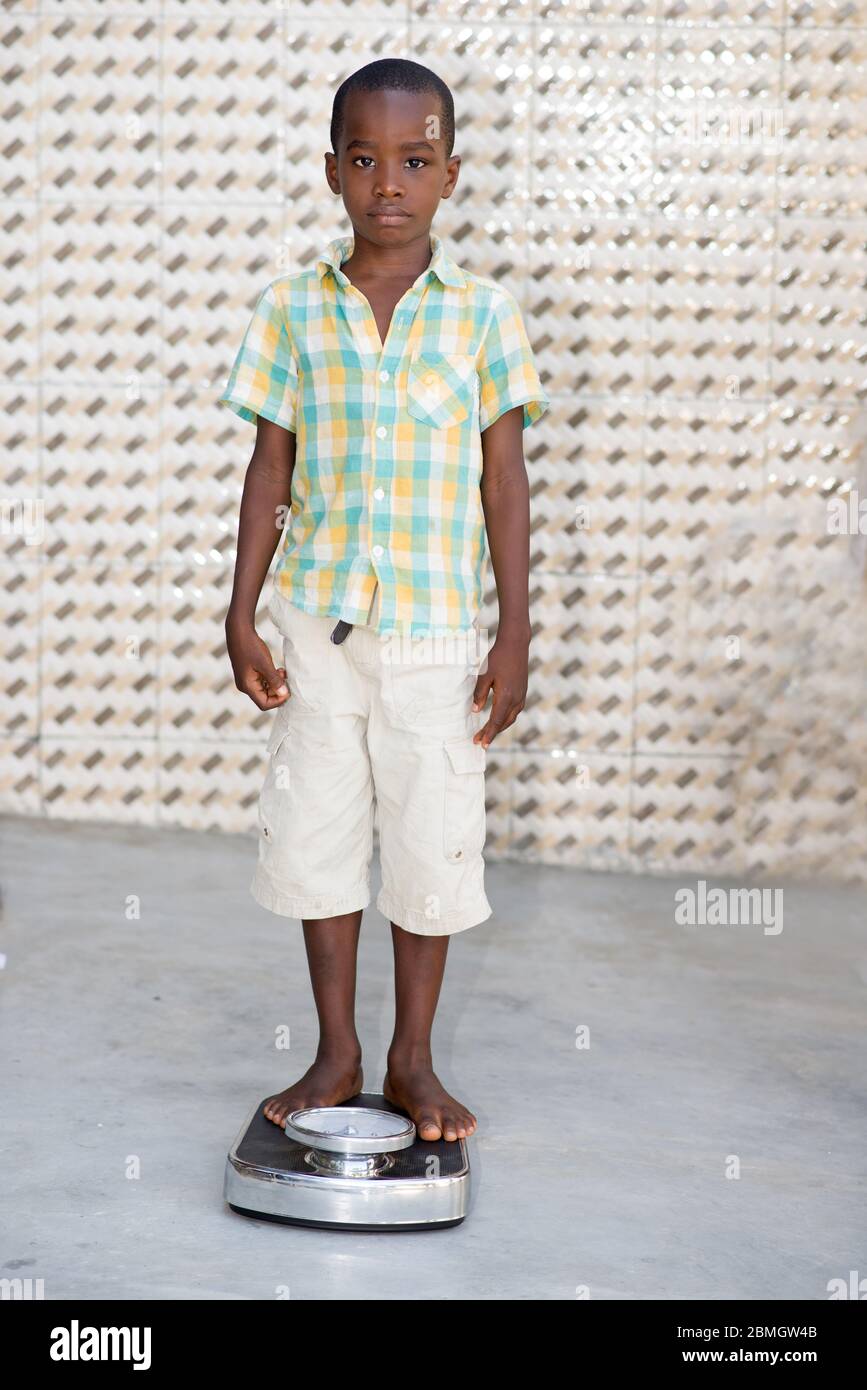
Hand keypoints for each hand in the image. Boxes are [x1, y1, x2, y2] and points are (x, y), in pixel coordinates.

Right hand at [226, 620, 289, 709]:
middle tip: (286, 679)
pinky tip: (278, 670)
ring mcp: (247, 680)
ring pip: (265, 690)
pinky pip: (263, 682)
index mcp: (247, 686)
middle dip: (278, 691)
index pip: (264, 704)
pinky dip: (272, 678)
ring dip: (276, 683)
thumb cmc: (250, 646)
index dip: (278, 700)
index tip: (288, 691)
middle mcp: (245, 686)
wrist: (239, 631)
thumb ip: (274, 680)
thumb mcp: (265, 663)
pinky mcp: (249, 674)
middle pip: (265, 698)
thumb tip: (284, 693)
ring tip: (282, 671)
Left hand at [471, 628, 528, 747]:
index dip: (487, 734)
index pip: (495, 721)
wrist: (516, 644)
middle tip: (479, 741)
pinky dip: (505, 719)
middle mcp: (516, 699)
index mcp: (506, 697)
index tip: (480, 743)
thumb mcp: (485, 675)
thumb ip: (479, 694)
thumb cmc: (498, 658)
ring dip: (499, 727)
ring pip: (510, 718)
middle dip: (491, 733)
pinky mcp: (523, 692)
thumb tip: (475, 711)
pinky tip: (498, 719)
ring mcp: (521, 696)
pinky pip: (514, 711)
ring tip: (487, 733)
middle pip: (503, 723)